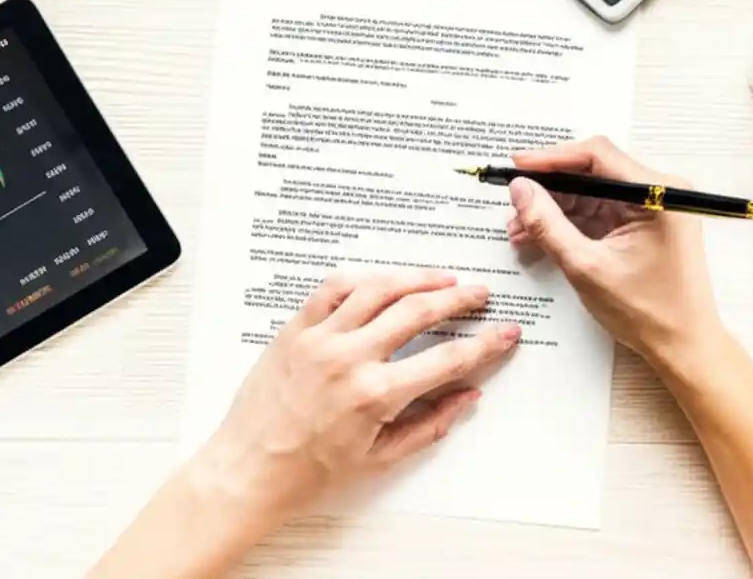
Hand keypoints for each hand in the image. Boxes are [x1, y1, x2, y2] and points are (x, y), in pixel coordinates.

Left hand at [195, 269, 520, 523]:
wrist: (248, 470)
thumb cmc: (308, 473)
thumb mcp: (379, 457)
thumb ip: (430, 424)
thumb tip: (467, 397)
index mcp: (375, 395)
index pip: (446, 359)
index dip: (484, 344)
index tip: (504, 332)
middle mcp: (349, 358)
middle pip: (417, 311)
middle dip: (457, 299)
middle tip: (478, 294)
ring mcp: (319, 339)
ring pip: (377, 289)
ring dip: (415, 278)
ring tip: (440, 278)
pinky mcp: (294, 330)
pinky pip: (331, 289)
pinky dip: (362, 279)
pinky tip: (382, 280)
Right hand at [505, 136, 724, 372]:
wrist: (682, 346)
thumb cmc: (649, 312)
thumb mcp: (586, 267)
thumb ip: (548, 224)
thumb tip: (520, 190)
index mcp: (658, 194)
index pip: (597, 156)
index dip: (551, 158)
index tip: (517, 165)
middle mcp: (659, 192)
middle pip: (592, 172)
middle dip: (549, 188)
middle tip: (514, 202)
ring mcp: (652, 208)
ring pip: (591, 193)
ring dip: (555, 208)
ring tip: (520, 227)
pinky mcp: (643, 224)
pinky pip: (599, 211)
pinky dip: (570, 222)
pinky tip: (540, 235)